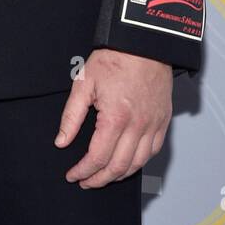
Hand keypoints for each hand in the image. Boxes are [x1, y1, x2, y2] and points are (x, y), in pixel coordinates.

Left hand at [55, 49, 172, 187]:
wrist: (144, 42)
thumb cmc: (114, 58)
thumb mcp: (84, 83)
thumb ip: (71, 116)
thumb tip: (61, 141)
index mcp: (116, 117)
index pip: (98, 157)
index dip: (83, 171)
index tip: (72, 175)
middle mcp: (138, 125)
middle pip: (118, 167)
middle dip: (99, 179)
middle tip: (85, 181)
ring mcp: (153, 124)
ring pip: (138, 163)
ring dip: (119, 175)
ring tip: (103, 176)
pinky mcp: (163, 120)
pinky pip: (153, 151)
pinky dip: (139, 163)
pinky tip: (127, 163)